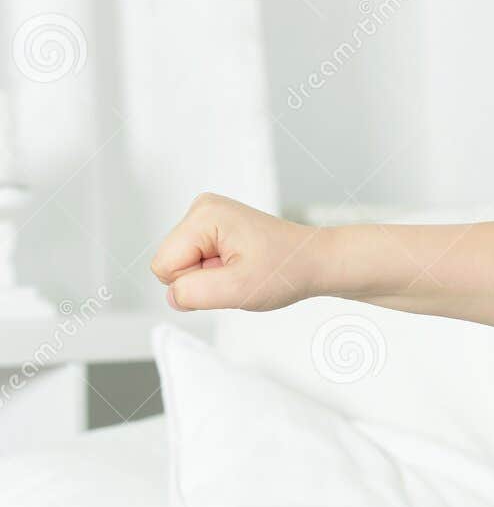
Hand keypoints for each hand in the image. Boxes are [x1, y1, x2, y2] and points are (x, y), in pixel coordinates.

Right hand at [150, 193, 322, 312]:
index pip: (164, 266)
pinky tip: (241, 267)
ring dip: (211, 278)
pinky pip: (197, 262)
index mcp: (204, 215)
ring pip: (183, 265)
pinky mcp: (214, 230)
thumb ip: (196, 293)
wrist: (315, 262)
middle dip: (203, 279)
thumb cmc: (288, 269)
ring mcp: (207, 219)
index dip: (195, 284)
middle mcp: (202, 209)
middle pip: (171, 264)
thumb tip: (172, 296)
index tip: (230, 276)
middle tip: (239, 275)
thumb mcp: (240, 288)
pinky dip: (218, 273)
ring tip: (243, 270)